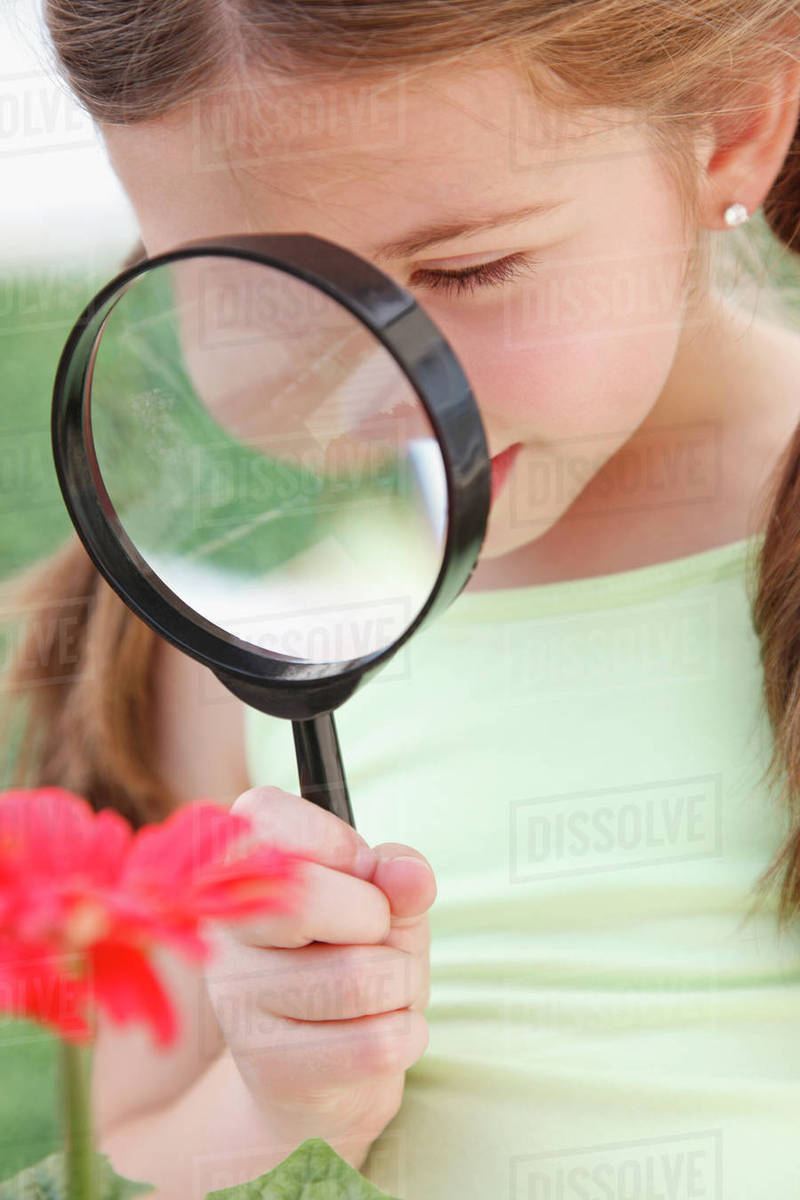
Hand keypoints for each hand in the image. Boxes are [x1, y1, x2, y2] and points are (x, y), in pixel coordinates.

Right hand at [201, 785, 435, 1163]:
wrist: (328, 1072)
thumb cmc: (354, 958)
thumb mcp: (384, 904)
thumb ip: (397, 876)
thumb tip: (409, 874)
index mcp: (236, 866)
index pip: (265, 816)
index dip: (336, 841)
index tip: (357, 871)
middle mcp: (222, 929)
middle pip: (306, 898)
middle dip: (377, 918)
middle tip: (375, 938)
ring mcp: (235, 1001)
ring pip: (359, 978)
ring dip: (402, 984)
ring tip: (381, 992)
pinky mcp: (267, 1067)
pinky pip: (375, 1042)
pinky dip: (406, 1034)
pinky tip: (378, 1033)